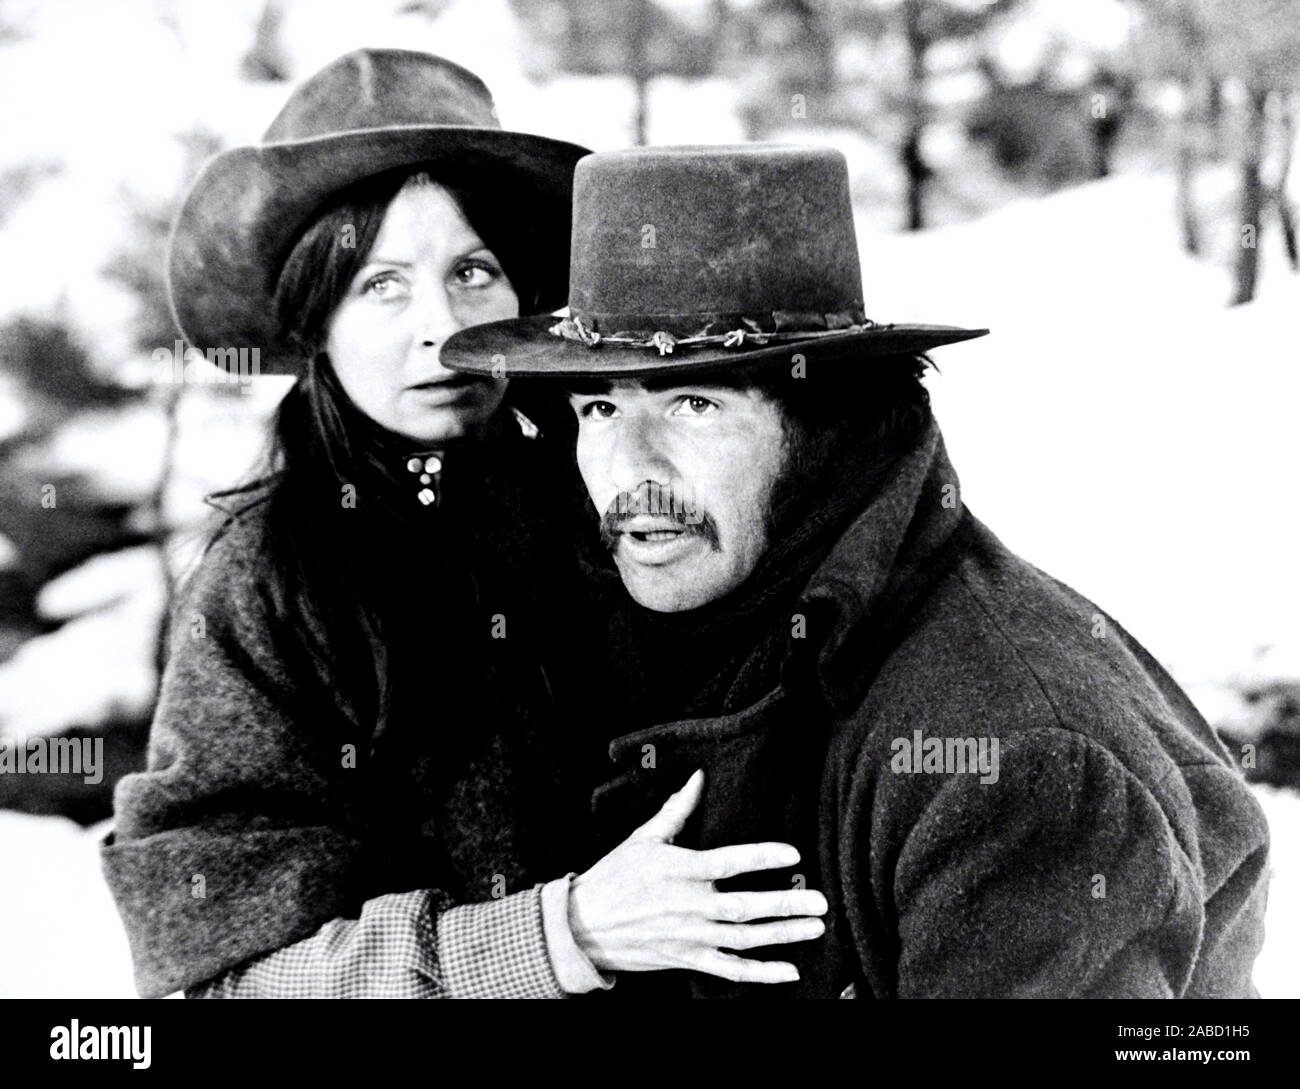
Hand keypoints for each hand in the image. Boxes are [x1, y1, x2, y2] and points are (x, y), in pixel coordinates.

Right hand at [568, 769, 828, 983]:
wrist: (583, 926)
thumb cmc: (614, 877)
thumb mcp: (643, 838)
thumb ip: (677, 810)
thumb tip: (699, 778)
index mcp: (680, 870)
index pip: (729, 862)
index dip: (762, 858)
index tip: (794, 855)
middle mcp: (689, 906)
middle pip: (745, 907)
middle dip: (786, 905)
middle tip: (821, 902)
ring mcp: (690, 937)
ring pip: (745, 940)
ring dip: (783, 936)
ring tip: (815, 929)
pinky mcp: (687, 959)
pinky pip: (729, 971)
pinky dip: (760, 974)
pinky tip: (789, 972)